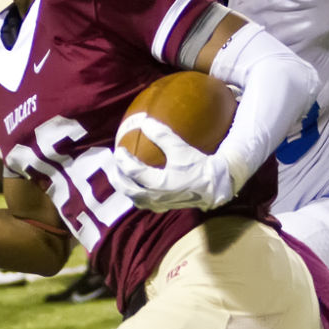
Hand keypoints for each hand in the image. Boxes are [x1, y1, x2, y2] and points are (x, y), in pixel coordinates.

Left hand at [108, 117, 233, 210]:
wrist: (216, 185)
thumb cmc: (199, 165)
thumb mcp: (180, 148)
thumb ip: (162, 135)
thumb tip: (146, 122)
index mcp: (159, 183)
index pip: (134, 172)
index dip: (123, 161)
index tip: (118, 150)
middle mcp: (157, 196)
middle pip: (129, 190)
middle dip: (118, 179)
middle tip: (113, 167)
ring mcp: (161, 203)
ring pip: (136, 199)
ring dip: (126, 189)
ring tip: (121, 178)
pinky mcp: (166, 206)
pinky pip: (146, 203)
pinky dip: (137, 195)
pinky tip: (137, 187)